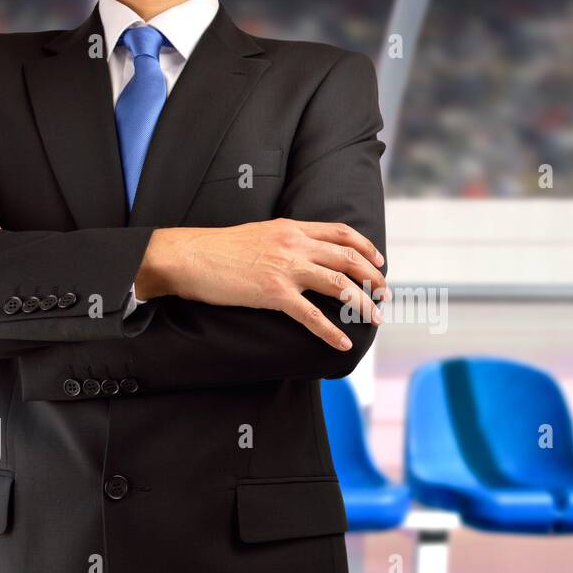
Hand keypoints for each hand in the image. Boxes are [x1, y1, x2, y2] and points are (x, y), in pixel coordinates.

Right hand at [135, 219, 387, 349]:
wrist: (188, 256)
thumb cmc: (214, 249)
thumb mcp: (256, 235)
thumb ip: (280, 241)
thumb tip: (293, 255)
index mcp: (291, 229)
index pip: (341, 233)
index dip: (366, 248)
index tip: (379, 262)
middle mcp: (295, 244)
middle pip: (349, 259)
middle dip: (373, 278)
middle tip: (385, 295)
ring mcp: (286, 269)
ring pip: (339, 285)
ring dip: (363, 303)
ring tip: (375, 318)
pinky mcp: (273, 293)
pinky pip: (311, 315)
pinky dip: (330, 331)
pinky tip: (342, 343)